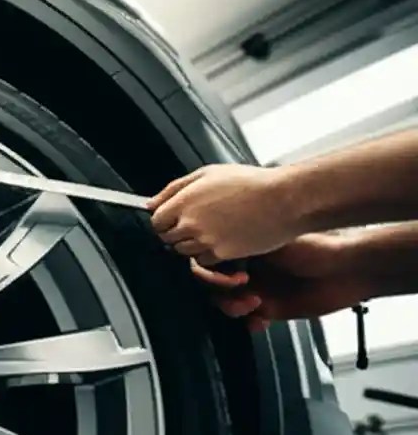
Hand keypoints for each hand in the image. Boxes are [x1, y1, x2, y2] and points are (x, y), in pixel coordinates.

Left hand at [148, 164, 304, 264]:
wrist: (283, 199)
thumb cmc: (250, 183)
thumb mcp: (207, 174)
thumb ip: (174, 189)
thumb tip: (151, 203)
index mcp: (184, 200)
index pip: (156, 221)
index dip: (163, 220)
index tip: (173, 218)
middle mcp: (190, 222)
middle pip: (167, 238)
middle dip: (176, 232)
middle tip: (196, 223)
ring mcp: (205, 240)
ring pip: (183, 251)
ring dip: (192, 244)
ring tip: (212, 229)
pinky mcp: (222, 254)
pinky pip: (204, 261)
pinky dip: (209, 254)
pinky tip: (222, 239)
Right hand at [190, 234, 374, 330]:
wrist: (349, 272)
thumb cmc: (316, 248)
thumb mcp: (273, 241)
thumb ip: (242, 246)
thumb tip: (213, 248)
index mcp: (245, 247)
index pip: (211, 260)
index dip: (211, 271)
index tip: (225, 274)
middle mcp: (247, 267)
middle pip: (213, 285)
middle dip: (221, 291)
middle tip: (242, 287)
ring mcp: (257, 289)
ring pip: (226, 304)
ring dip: (233, 307)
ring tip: (255, 305)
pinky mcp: (270, 309)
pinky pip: (247, 321)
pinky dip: (249, 323)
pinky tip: (261, 320)